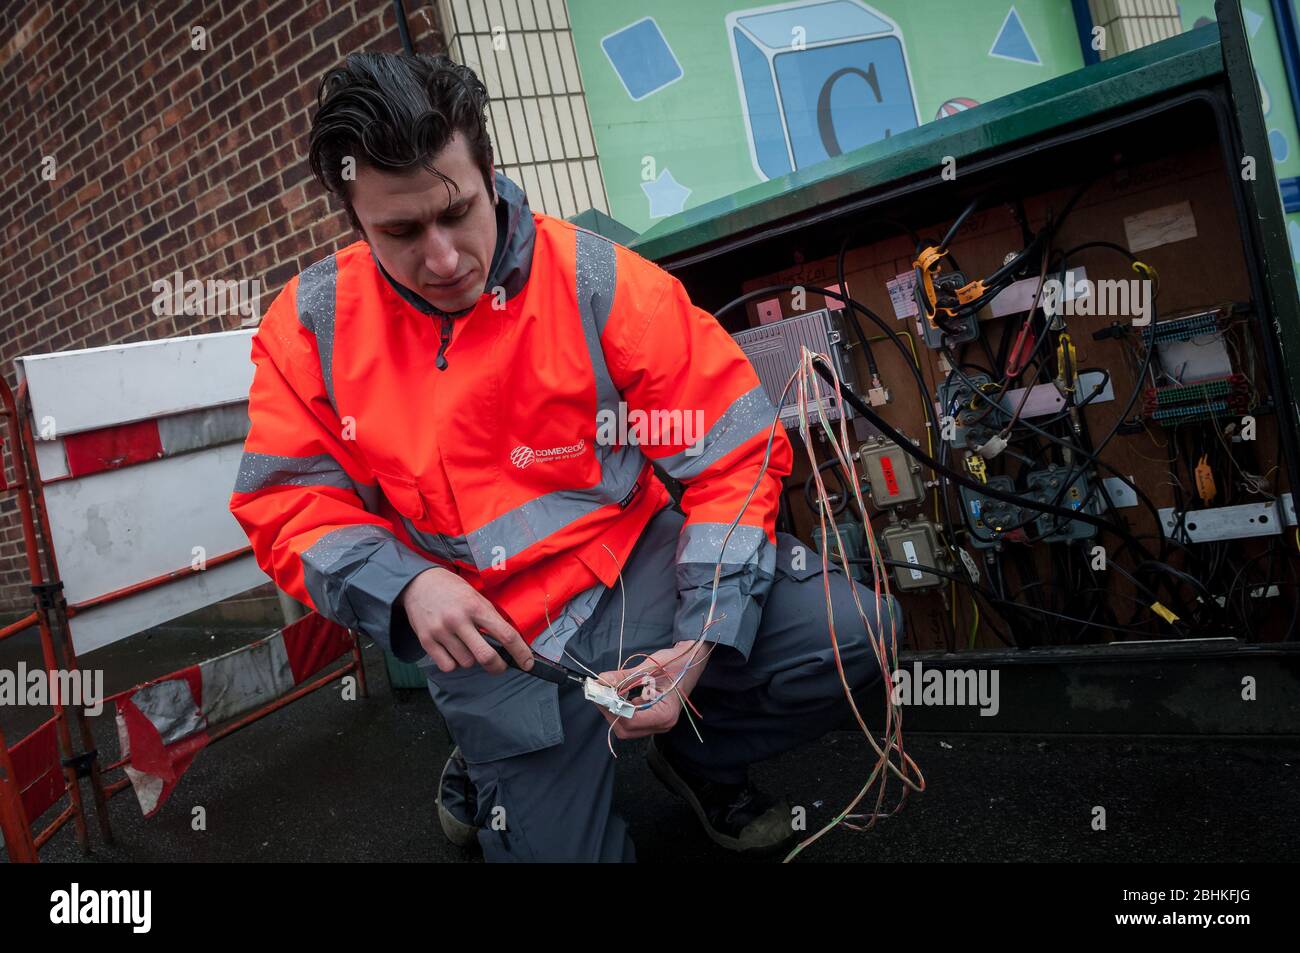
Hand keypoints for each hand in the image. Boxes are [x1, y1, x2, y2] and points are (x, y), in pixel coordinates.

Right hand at [399, 567, 532, 674]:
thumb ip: (491, 617)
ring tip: (466, 645)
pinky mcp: (426, 641)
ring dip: (471, 659)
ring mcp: (441, 631)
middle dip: (497, 666)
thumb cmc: (453, 591)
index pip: (506, 635)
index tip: (527, 663)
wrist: (419, 583)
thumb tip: (510, 641)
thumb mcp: (476, 597)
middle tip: (499, 666)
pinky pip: (448, 666)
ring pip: (466, 663)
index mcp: (475, 607)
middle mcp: (458, 619)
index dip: (520, 652)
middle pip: (486, 656)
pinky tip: (453, 650)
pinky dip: (454, 663)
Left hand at [594, 641, 708, 739]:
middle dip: (610, 712)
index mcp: (664, 714)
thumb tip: (600, 681)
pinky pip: (633, 721)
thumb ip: (623, 677)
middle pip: (626, 730)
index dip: (611, 707)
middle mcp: (662, 724)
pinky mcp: (654, 718)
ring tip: (607, 693)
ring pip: (627, 728)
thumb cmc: (675, 663)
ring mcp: (658, 723)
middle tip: (600, 693)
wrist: (691, 660)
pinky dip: (621, 709)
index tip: (600, 692)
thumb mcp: (648, 668)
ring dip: (614, 711)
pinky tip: (617, 694)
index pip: (630, 721)